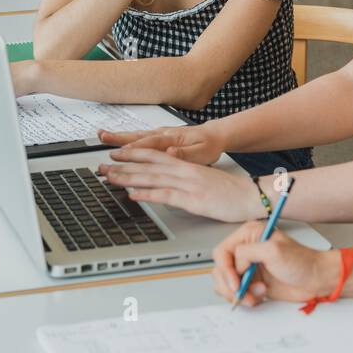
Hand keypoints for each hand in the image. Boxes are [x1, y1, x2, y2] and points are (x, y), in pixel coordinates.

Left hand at [97, 148, 265, 222]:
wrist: (250, 195)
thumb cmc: (230, 192)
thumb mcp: (204, 181)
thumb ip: (186, 180)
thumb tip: (168, 185)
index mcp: (187, 165)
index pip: (155, 155)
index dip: (134, 153)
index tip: (116, 153)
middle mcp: (185, 171)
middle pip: (148, 165)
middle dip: (123, 165)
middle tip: (102, 166)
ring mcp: (188, 184)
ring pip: (152, 178)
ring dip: (128, 178)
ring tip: (110, 178)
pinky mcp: (193, 199)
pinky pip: (166, 195)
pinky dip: (148, 194)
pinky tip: (134, 195)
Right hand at [100, 122, 225, 165]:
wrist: (215, 136)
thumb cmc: (209, 146)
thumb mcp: (202, 153)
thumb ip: (185, 153)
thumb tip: (170, 151)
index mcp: (173, 139)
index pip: (150, 144)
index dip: (134, 149)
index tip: (120, 153)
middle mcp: (164, 134)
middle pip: (137, 137)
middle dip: (118, 140)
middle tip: (101, 140)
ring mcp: (160, 134)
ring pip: (136, 135)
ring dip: (118, 136)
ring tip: (102, 136)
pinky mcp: (159, 136)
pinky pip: (139, 136)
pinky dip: (126, 137)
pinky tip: (117, 139)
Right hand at [211, 223, 341, 307]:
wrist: (316, 280)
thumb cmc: (302, 262)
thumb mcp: (274, 251)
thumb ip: (248, 253)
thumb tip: (235, 265)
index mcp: (249, 235)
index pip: (222, 252)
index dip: (225, 269)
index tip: (235, 282)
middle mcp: (246, 250)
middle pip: (220, 269)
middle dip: (229, 284)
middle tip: (241, 292)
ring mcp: (248, 267)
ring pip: (225, 283)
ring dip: (238, 293)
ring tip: (256, 294)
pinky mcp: (252, 282)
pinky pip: (236, 293)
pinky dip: (244, 298)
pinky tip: (260, 295)